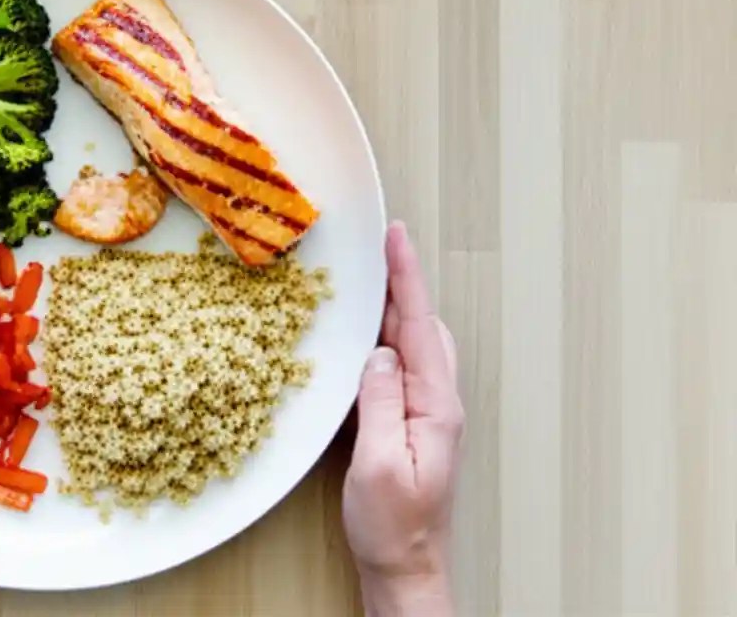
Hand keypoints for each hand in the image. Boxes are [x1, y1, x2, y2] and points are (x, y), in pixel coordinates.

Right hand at [343, 222, 463, 615]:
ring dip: (394, 308)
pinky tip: (366, 337)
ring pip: (415, 342)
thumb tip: (378, 353)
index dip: (406, 278)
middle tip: (375, 249)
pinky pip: (402, 365)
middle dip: (402, 282)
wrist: (406, 567)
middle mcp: (438, 401)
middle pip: (423, 325)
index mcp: (435, 405)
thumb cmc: (393, 524)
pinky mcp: (412, 422)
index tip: (395, 237)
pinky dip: (386, 338)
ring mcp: (428, 412)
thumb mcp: (381, 463)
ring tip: (367, 282)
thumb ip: (381, 403)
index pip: (420, 326)